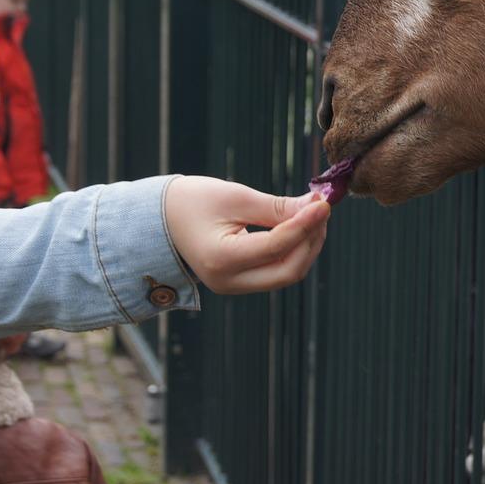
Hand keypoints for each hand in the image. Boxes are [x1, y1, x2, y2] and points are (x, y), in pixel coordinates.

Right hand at [163, 176, 330, 293]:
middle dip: (311, 240)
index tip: (324, 202)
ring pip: (287, 274)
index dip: (306, 224)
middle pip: (288, 271)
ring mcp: (235, 286)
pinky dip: (294, 250)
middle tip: (322, 209)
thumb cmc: (192, 201)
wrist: (160, 219)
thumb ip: (277, 207)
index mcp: (221, 259)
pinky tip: (301, 226)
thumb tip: (317, 206)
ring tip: (313, 214)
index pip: (277, 247)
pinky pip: (277, 271)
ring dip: (307, 245)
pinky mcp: (241, 282)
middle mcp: (229, 281)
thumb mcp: (235, 197)